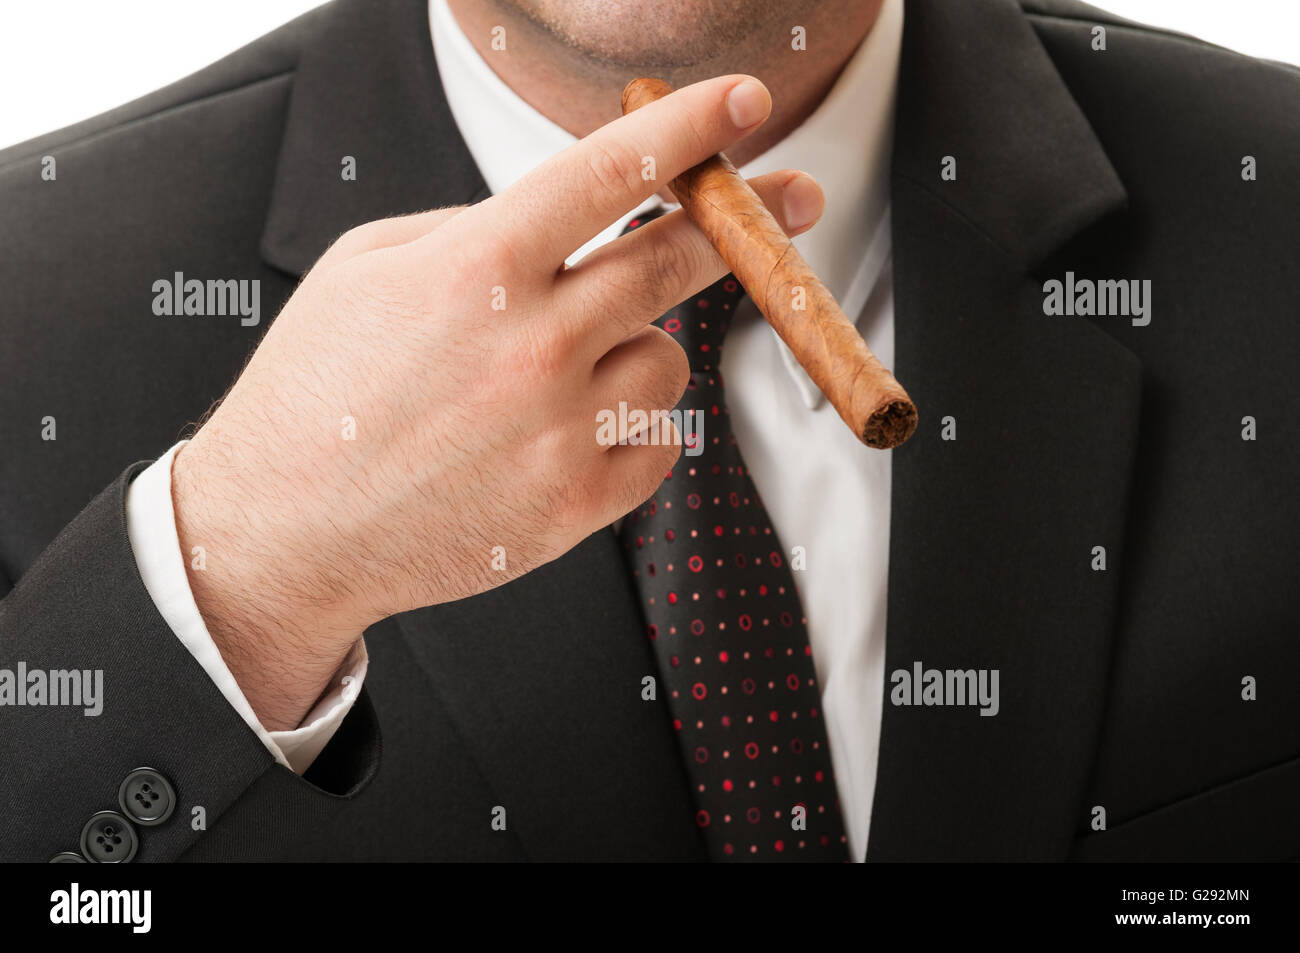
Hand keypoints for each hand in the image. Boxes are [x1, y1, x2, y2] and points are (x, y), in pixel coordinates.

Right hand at [170, 74, 824, 729]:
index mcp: (478, 264)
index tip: (743, 101)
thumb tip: (570, 225)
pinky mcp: (577, 503)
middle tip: (788, 204)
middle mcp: (533, 342)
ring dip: (636, 352)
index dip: (689, 125)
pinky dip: (631, 432)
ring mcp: (562, 429)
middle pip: (676, 261)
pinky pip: (659, 445)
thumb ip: (477, 230)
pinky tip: (566, 435)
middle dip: (742, 223)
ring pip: (668, 361)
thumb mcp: (368, 268)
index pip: (610, 171)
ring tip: (561, 378)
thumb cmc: (318, 390)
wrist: (285, 528)